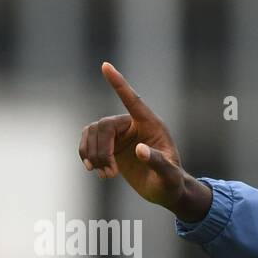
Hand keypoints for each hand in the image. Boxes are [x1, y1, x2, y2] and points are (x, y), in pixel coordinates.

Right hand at [78, 63, 210, 221]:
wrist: (164, 191)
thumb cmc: (171, 182)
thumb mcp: (169, 175)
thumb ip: (157, 162)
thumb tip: (140, 149)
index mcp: (151, 125)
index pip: (132, 100)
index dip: (119, 84)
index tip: (105, 66)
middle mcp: (133, 125)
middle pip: (104, 125)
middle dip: (101, 150)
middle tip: (109, 173)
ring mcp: (119, 134)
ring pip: (92, 132)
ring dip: (93, 154)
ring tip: (105, 175)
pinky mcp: (109, 145)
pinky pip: (88, 141)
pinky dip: (86, 155)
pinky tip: (94, 170)